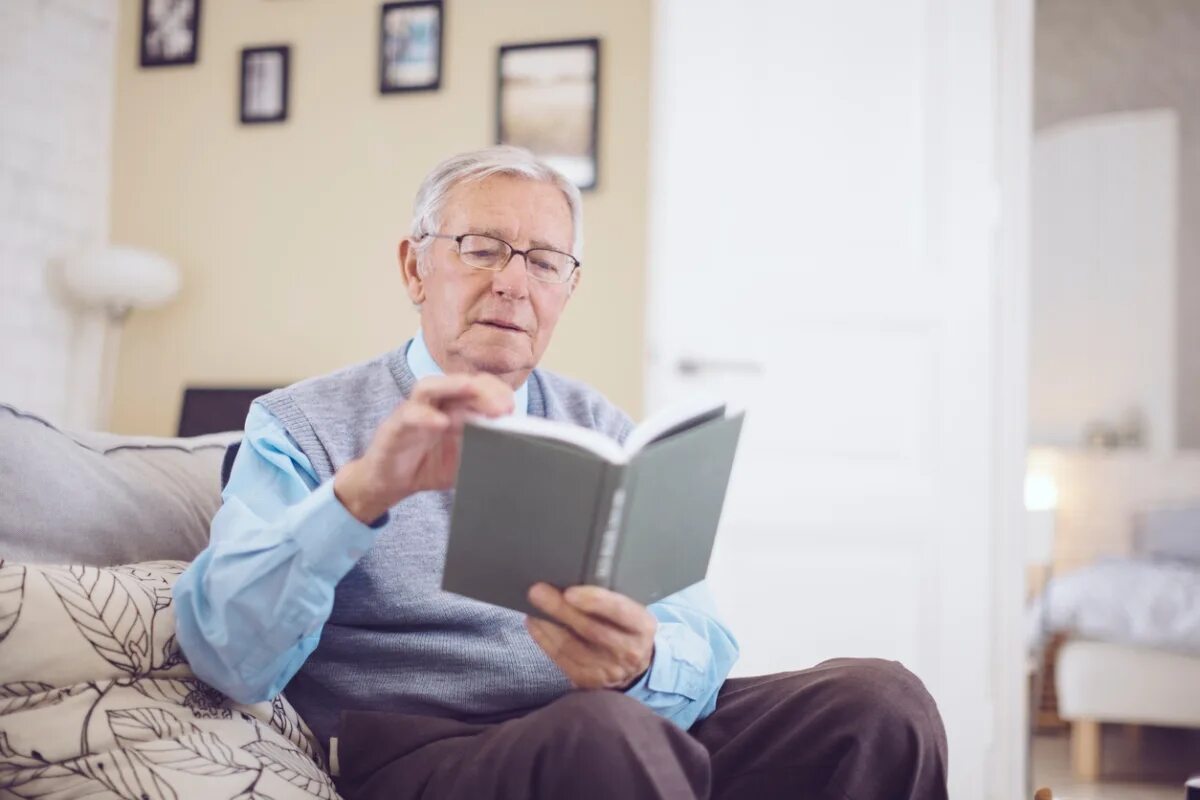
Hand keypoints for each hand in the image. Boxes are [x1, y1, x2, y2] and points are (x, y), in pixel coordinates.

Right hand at [333, 373, 513, 522]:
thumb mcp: (463, 460)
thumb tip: (513, 449)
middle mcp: (434, 404)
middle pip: (458, 383)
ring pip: (429, 386)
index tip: (512, 408)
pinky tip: (440, 423)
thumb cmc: (427, 465)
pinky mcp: (393, 427)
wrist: (389, 484)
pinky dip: (424, 416)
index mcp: (454, 408)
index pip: (477, 388)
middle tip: (503, 406)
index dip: (496, 392)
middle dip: (483, 389)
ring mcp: (412, 412)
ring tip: (472, 388)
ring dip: (452, 385)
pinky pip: (408, 415)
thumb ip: (484, 450)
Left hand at [525, 583, 656, 689]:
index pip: (619, 611)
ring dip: (547, 625)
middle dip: (561, 609)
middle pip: (591, 629)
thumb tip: (572, 580)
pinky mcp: (589, 681)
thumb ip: (609, 599)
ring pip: (571, 646)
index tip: (570, 592)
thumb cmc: (626, 627)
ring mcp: (609, 670)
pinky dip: (545, 640)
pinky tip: (535, 624)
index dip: (594, 601)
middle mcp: (629, 651)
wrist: (634, 666)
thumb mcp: (630, 612)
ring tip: (532, 607)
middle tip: (538, 592)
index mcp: (642, 626)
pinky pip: (562, 659)